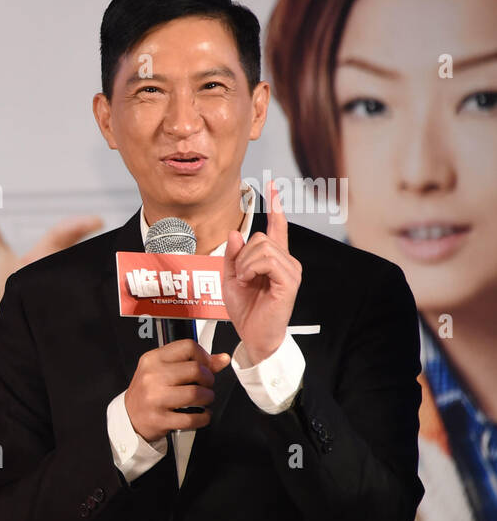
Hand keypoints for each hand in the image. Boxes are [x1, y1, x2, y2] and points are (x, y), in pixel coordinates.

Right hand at [125, 339, 231, 442]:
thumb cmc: (148, 391)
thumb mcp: (163, 370)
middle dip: (209, 379)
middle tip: (205, 385)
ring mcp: (155, 398)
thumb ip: (192, 362)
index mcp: (153, 359)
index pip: (188, 347)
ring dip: (208, 397)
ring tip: (203, 399)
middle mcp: (152, 377)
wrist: (129, 417)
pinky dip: (204, 417)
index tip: (205, 366)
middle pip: (196, 370)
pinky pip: (192, 418)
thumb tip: (222, 359)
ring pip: (197, 393)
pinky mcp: (160, 419)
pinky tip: (201, 414)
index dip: (204, 356)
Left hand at [223, 181, 301, 363]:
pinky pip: (267, 259)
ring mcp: (290, 269)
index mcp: (273, 258)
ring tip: (245, 281)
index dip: (275, 205)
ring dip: (245, 264)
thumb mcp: (230, 279)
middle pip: (259, 238)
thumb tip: (235, 233)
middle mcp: (286, 260)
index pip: (276, 227)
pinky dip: (251, 268)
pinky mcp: (290, 280)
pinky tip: (249, 281)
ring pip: (262, 247)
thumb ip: (232, 256)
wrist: (254, 335)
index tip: (272, 185)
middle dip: (241, 256)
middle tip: (240, 277)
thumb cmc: (246, 310)